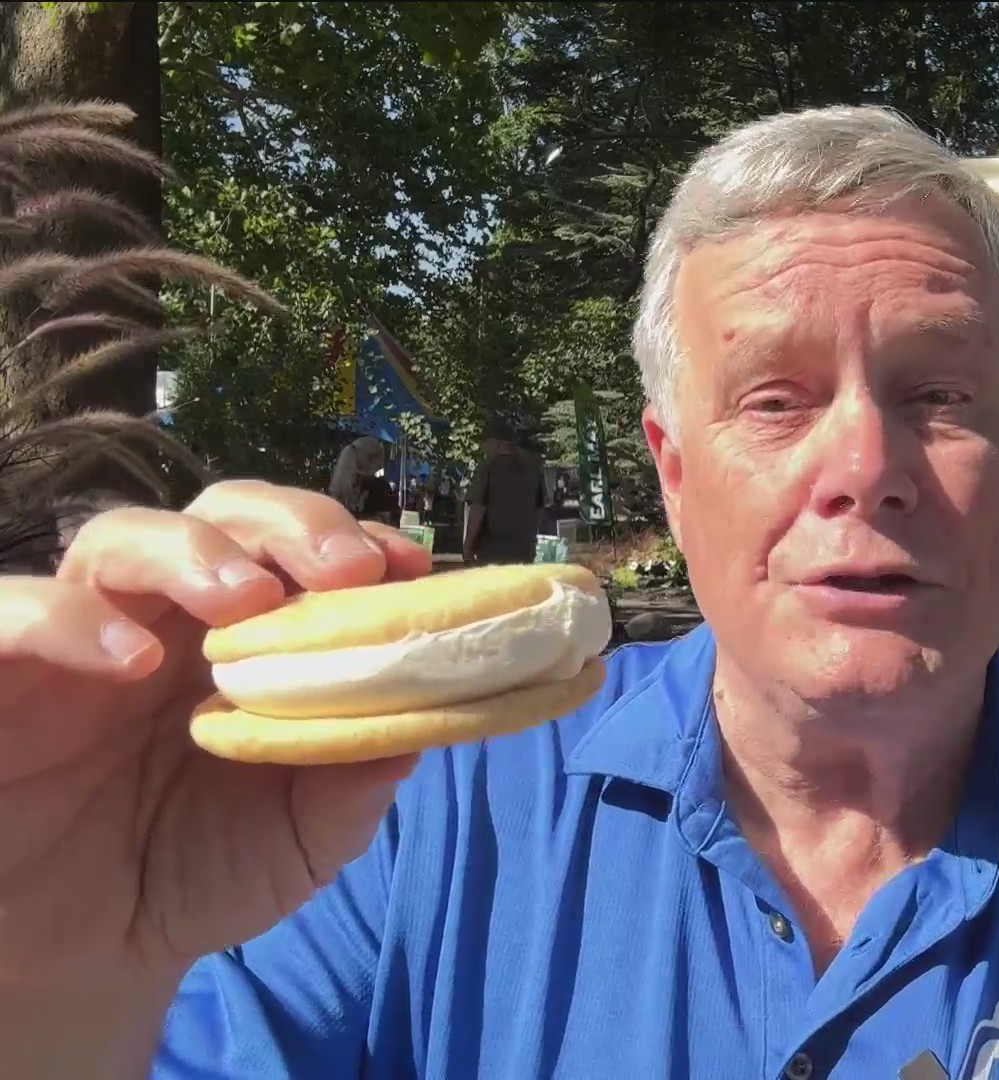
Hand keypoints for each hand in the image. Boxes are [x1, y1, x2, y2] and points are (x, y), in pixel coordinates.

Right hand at [0, 480, 429, 989]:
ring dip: (190, 550)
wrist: (87, 956)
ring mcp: (75, 642)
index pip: (299, 554)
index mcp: (246, 642)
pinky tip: (129, 658)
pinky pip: (8, 612)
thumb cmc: (197, 876)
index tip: (407, 569)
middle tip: (343, 567)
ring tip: (245, 598)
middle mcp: (163, 620)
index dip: (353, 543)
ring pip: (118, 539)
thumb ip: (352, 788)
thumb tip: (417, 729)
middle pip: (218, 516)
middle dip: (288, 523)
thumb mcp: (299, 843)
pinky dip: (66, 618)